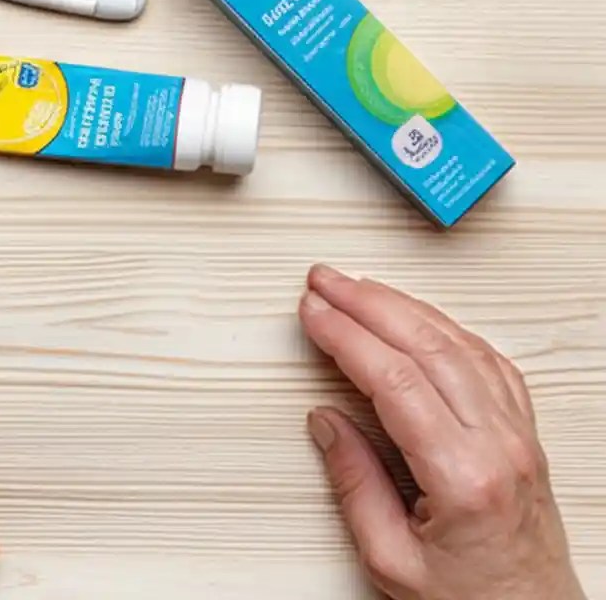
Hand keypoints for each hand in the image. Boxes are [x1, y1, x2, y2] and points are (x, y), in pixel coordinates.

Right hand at [300, 265, 584, 599]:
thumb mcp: (391, 558)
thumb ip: (355, 483)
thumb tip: (327, 421)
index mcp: (464, 477)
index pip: (396, 379)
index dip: (348, 336)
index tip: (314, 312)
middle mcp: (501, 447)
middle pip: (429, 346)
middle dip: (369, 304)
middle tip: (325, 282)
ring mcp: (519, 436)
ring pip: (461, 345)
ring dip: (405, 307)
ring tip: (361, 288)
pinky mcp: (525, 436)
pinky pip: (490, 362)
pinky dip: (448, 329)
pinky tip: (421, 318)